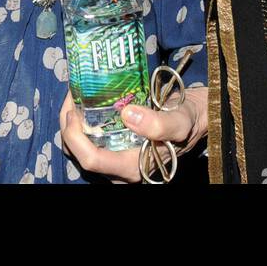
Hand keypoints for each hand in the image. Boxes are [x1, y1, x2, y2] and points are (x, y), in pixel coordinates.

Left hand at [58, 86, 206, 182]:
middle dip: (68, 127)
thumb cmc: (190, 119)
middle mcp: (122, 168)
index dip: (75, 137)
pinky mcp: (118, 147)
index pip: (91, 160)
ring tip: (75, 97)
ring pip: (81, 149)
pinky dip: (83, 122)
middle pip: (80, 155)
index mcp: (133, 167)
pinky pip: (91, 140)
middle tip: (71, 97)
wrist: (198, 115)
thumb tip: (128, 116)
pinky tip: (86, 102)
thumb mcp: (180, 120)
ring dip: (73, 125)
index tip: (73, 110)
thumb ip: (159, 124)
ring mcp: (118, 158)